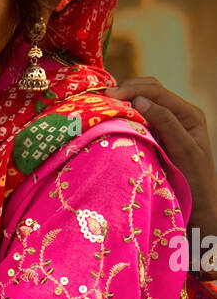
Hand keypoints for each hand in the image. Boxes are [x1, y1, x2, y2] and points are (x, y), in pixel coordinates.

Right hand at [106, 78, 216, 254]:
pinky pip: (138, 120)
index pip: (155, 91)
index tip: (107, 97)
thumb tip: (139, 99)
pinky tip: (110, 119)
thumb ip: (166, 122)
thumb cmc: (195, 183)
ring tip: (101, 106)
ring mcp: (167, 126)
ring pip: (141, 103)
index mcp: (188, 114)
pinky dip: (124, 116)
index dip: (130, 89)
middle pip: (148, 91)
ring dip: (123, 102)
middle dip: (124, 90)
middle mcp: (178, 115)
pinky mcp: (157, 138)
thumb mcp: (183, 150)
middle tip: (99, 99)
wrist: (198, 209)